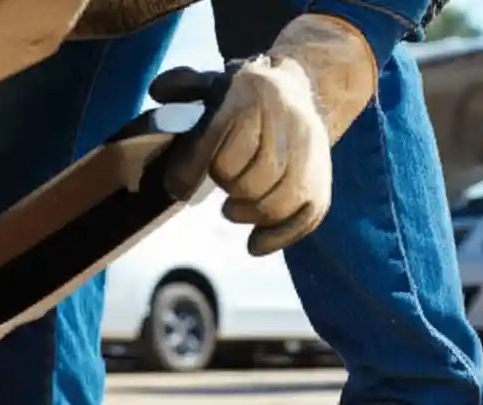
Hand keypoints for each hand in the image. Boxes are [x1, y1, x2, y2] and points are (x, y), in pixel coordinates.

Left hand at [151, 13, 377, 255]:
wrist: (299, 88)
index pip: (217, 142)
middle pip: (247, 179)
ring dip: (247, 213)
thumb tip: (159, 92)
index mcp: (251, 95)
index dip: (190, 171)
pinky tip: (254, 245)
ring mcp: (310, 152)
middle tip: (220, 182)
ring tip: (231, 209)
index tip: (177, 187)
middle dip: (226, 185)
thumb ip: (182, 87)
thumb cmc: (242, 96)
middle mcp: (286, 122)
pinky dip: (277, 237)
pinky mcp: (323, 179)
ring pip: (276, 202)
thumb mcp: (211, 83)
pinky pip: (305, 217)